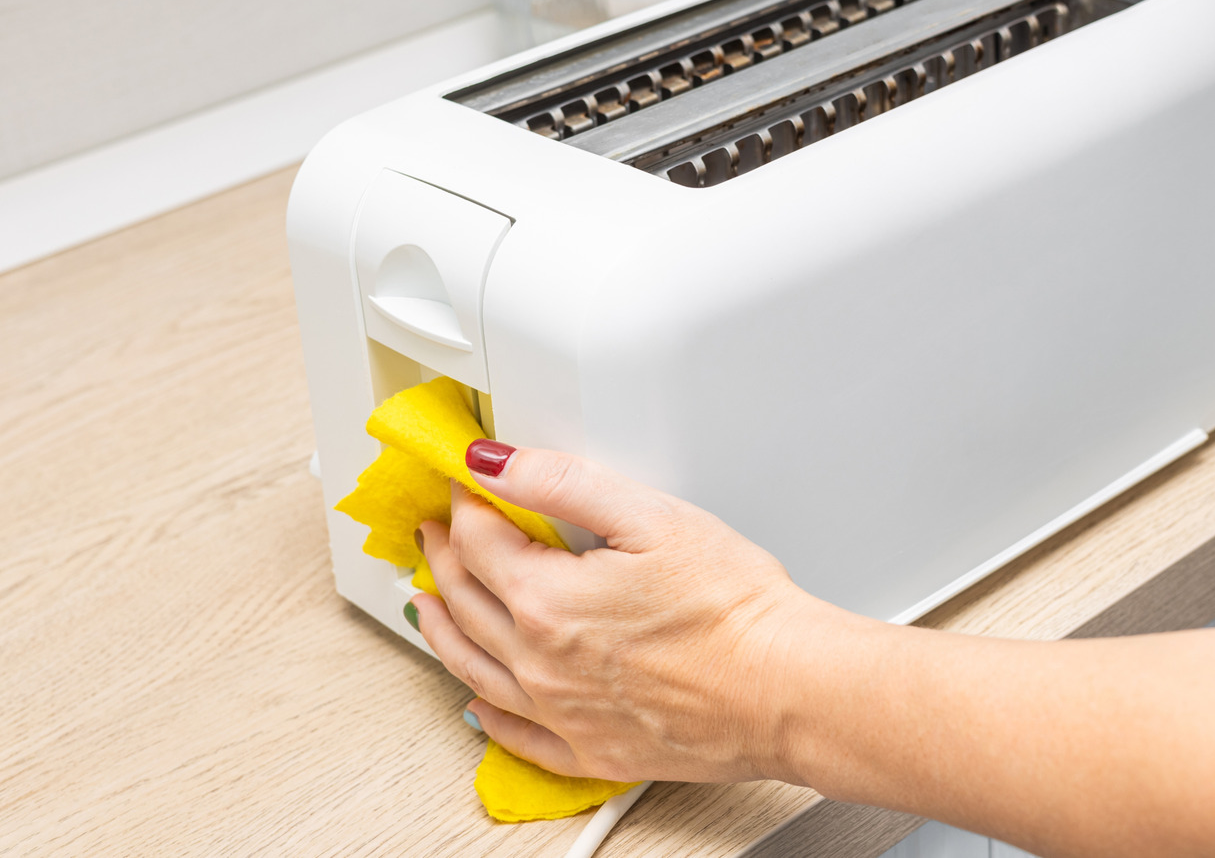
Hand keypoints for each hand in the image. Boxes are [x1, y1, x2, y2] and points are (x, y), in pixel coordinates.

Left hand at [409, 443, 835, 783]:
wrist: (783, 689)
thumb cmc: (733, 609)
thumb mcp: (651, 517)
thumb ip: (563, 483)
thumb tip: (496, 463)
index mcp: (545, 601)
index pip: (478, 540)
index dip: (468, 502)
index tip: (467, 484)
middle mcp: (538, 664)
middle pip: (465, 602)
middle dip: (445, 558)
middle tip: (439, 533)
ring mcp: (560, 714)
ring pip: (472, 669)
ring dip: (444, 628)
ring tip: (431, 605)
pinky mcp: (591, 751)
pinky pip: (515, 736)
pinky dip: (485, 715)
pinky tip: (478, 702)